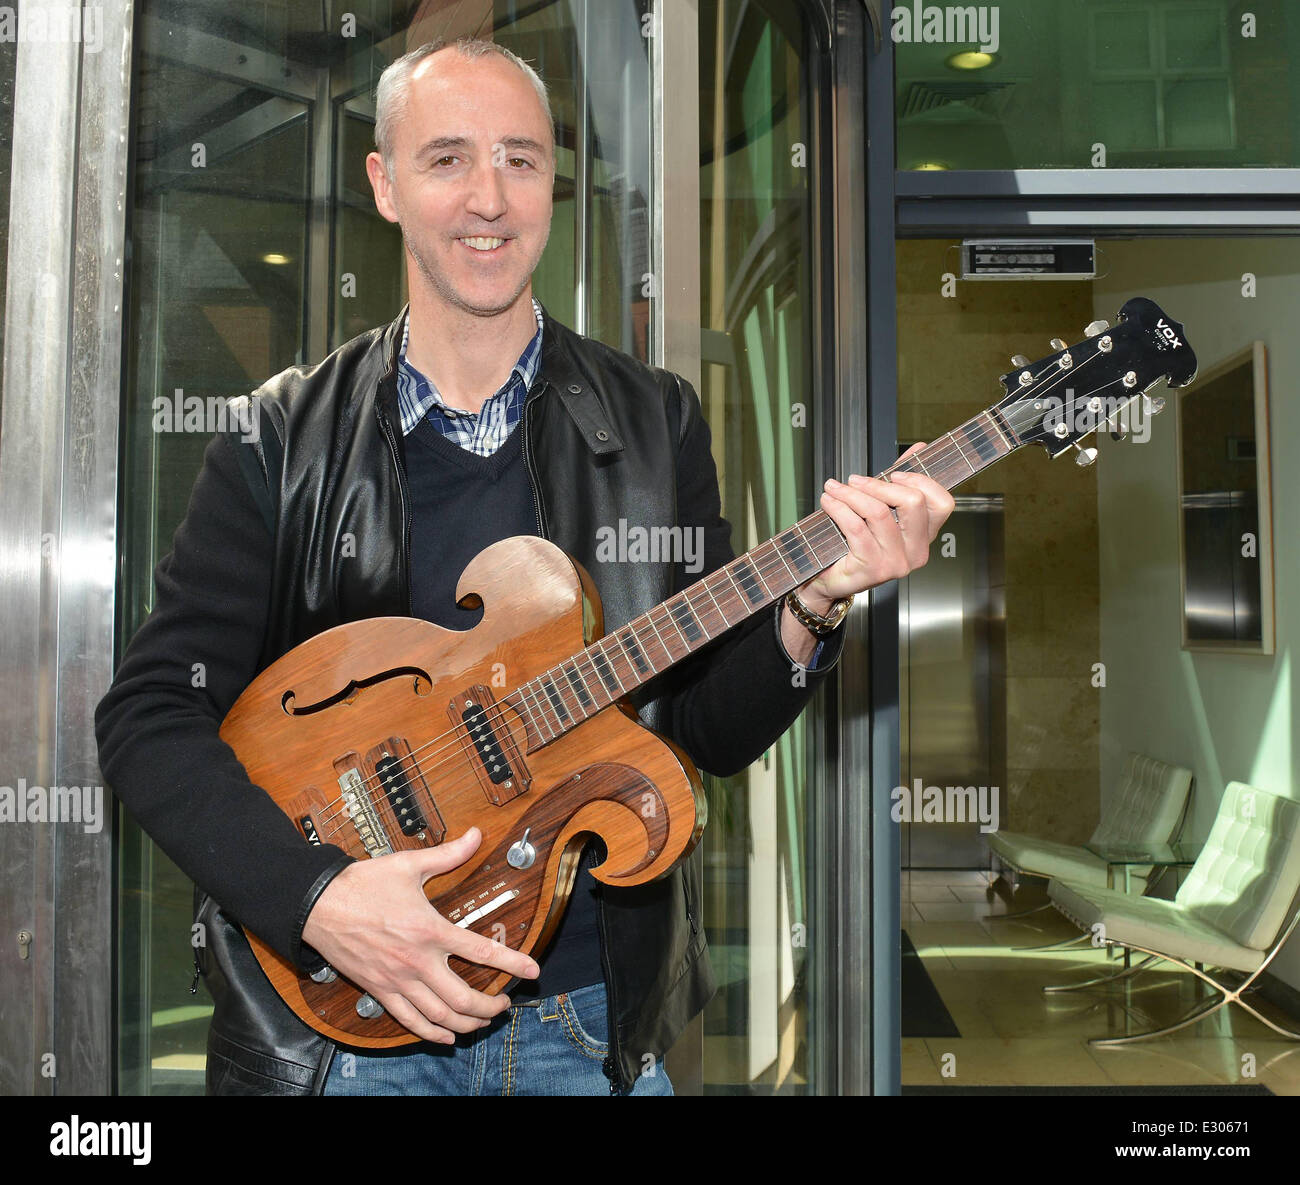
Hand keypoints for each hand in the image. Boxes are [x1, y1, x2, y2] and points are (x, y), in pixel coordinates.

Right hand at [300, 826, 539, 1044]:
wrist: (318, 905)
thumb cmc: (363, 884)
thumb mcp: (409, 864)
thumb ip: (448, 854)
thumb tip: (476, 835)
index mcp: (430, 929)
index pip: (481, 951)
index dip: (512, 963)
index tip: (533, 970)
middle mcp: (417, 961)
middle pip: (463, 998)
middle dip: (490, 1006)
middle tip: (505, 1003)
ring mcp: (398, 981)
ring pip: (440, 1016)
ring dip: (467, 1023)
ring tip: (483, 1020)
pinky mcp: (379, 991)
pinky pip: (409, 1021)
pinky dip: (431, 1033)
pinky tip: (446, 1036)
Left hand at [799, 442, 955, 612]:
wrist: (831, 581)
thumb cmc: (856, 546)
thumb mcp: (881, 512)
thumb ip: (899, 482)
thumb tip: (918, 448)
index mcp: (924, 537)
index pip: (942, 504)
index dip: (921, 481)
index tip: (894, 474)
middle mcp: (916, 552)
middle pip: (913, 502)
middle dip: (879, 484)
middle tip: (854, 480)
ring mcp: (897, 562)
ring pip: (879, 512)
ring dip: (851, 493)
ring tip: (833, 488)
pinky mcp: (873, 568)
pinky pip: (856, 527)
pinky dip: (839, 508)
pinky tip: (828, 501)